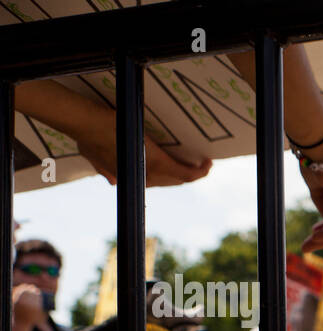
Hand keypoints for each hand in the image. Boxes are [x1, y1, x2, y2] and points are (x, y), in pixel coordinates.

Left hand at [15, 79, 211, 187]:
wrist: (86, 126)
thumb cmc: (86, 135)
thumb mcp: (92, 156)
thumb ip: (103, 168)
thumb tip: (111, 181)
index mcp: (129, 178)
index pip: (155, 182)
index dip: (170, 178)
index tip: (180, 170)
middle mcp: (141, 179)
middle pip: (172, 181)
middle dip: (187, 174)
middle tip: (199, 165)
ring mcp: (150, 172)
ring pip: (181, 178)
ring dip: (196, 173)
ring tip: (205, 164)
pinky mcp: (158, 162)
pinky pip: (185, 173)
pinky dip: (198, 172)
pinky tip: (207, 165)